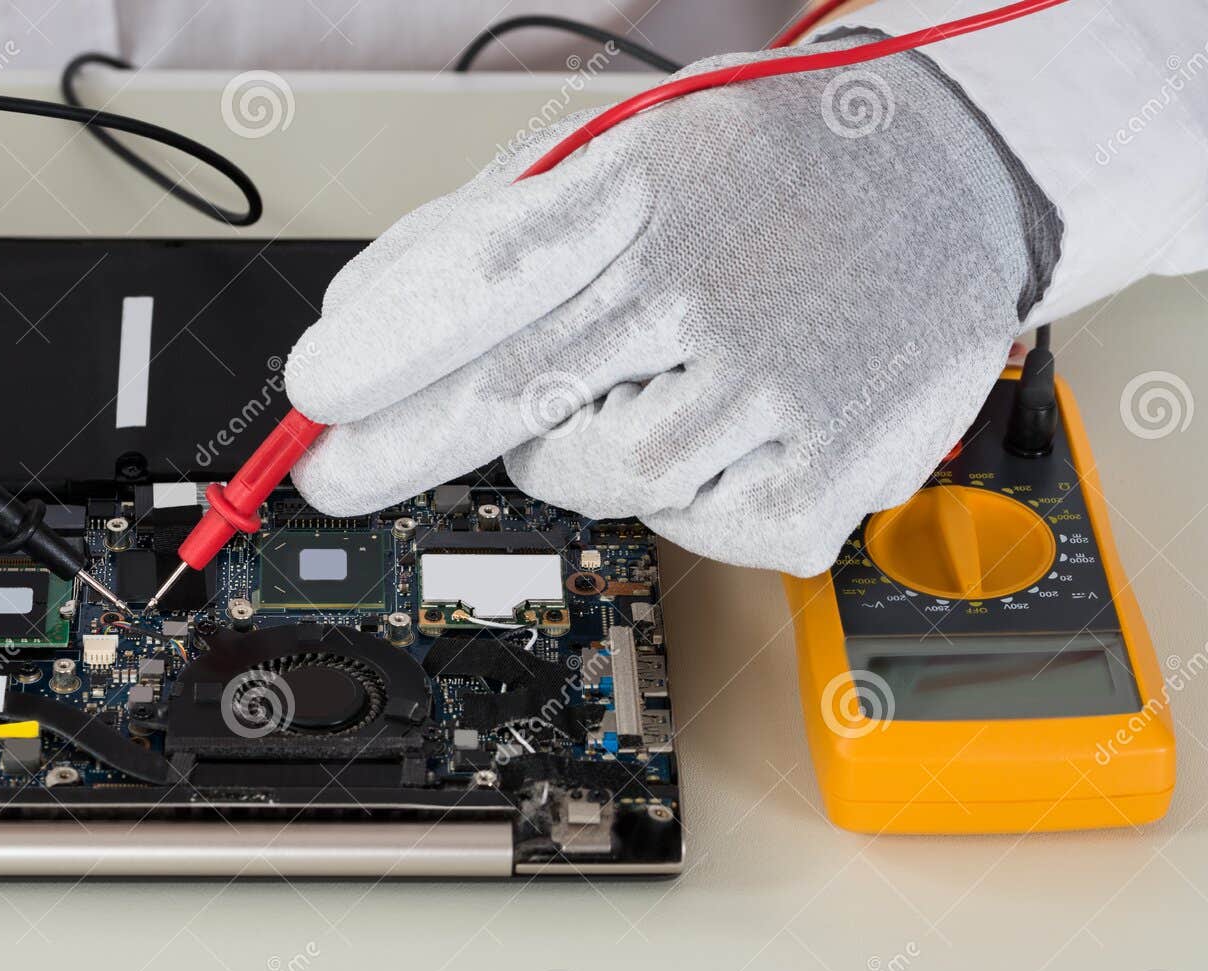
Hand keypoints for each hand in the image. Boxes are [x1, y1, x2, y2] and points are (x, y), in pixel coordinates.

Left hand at [285, 43, 1049, 575]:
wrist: (946, 181)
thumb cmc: (757, 173)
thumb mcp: (621, 154)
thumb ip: (488, 230)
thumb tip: (361, 309)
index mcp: (646, 202)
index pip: (489, 282)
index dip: (388, 351)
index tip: (312, 401)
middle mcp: (710, 296)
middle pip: (513, 405)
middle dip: (399, 449)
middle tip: (335, 476)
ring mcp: (773, 395)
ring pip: (588, 480)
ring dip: (572, 449)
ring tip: (645, 380)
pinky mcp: (824, 480)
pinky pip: (687, 528)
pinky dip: (675, 493)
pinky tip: (719, 427)